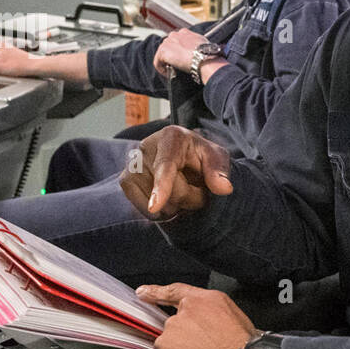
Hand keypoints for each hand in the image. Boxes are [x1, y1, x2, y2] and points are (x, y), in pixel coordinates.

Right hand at [119, 124, 233, 219]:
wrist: (182, 157)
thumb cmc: (201, 156)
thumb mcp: (217, 157)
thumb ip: (220, 171)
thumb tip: (224, 188)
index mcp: (171, 136)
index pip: (166, 165)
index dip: (162, 187)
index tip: (155, 206)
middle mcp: (146, 147)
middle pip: (171, 192)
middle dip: (191, 198)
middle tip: (196, 186)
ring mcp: (131, 164)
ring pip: (158, 206)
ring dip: (176, 205)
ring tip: (179, 187)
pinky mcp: (125, 181)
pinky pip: (145, 211)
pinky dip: (161, 211)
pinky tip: (166, 196)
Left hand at [138, 283, 255, 348]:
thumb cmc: (245, 348)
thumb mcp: (237, 319)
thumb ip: (216, 316)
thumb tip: (211, 325)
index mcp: (204, 301)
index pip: (175, 292)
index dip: (157, 292)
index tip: (143, 293)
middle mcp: (183, 313)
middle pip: (173, 326)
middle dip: (183, 339)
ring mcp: (171, 333)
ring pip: (167, 345)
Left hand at [152, 29, 212, 78]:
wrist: (204, 58)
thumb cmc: (207, 54)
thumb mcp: (204, 45)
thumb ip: (197, 45)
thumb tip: (198, 53)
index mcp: (185, 32)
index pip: (177, 41)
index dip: (178, 52)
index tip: (182, 60)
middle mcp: (174, 35)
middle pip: (168, 47)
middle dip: (171, 57)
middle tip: (177, 67)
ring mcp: (167, 42)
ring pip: (162, 55)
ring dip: (166, 63)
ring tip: (172, 72)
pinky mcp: (162, 51)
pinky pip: (157, 62)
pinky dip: (161, 69)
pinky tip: (168, 74)